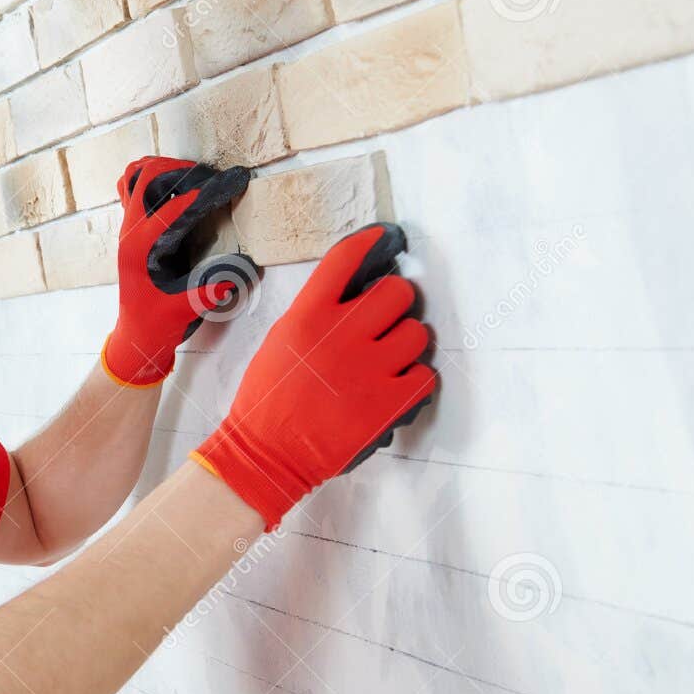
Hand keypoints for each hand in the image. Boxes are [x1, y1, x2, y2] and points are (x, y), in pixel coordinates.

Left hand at [101, 155, 256, 387]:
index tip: (234, 181)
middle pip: (146, 176)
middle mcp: (129, 232)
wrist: (137, 336)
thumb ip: (209, 291)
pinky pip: (133, 189)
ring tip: (195, 178)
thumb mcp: (183, 312)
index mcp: (138, 248)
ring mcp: (128, 228)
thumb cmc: (156, 325)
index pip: (173, 207)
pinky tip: (180, 191)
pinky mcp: (133, 229)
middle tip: (211, 179)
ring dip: (164, 169)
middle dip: (181, 170)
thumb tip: (243, 270)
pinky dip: (154, 181)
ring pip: (134, 177)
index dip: (206, 191)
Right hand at [189, 223, 436, 531]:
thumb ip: (315, 314)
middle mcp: (341, 335)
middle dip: (397, 303)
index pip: (346, 260)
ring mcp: (369, 369)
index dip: (371, 242)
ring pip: (418, 333)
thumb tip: (353, 294)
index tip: (383, 239)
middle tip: (387, 320)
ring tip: (392, 358)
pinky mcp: (388, 402)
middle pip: (398, 292)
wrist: (267, 454)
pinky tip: (398, 385)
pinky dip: (416, 380)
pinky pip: (425, 375)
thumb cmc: (268, 400)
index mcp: (308, 317)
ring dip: (409, 343)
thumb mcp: (280, 341)